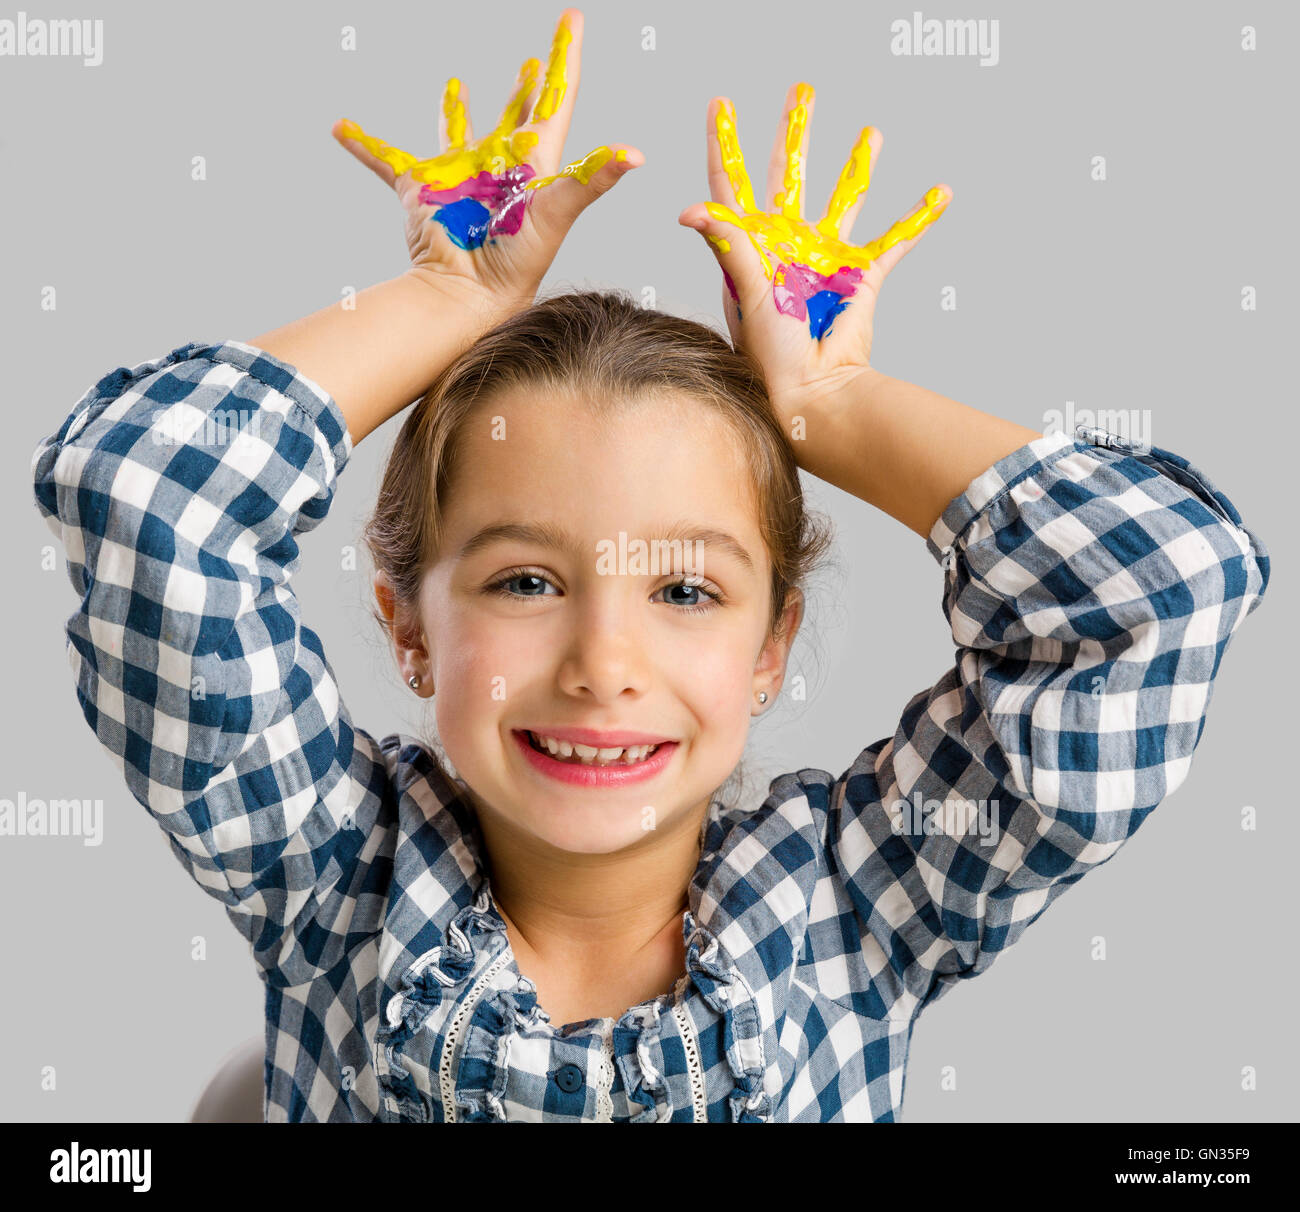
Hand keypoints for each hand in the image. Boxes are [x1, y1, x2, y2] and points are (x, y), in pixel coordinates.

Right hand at [333, 8, 641, 311]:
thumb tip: (635, 154)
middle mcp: (498, 163)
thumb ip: (592, 178)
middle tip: (534, 60)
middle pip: (517, 114)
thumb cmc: (516, 259)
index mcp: (534, 161)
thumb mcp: (557, 212)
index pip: (555, 98)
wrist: (468, 293)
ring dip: (459, 109)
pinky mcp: (420, 189)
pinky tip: (342, 128)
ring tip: (456, 83)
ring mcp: (460, 175)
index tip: (573, 20)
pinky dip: (363, 145)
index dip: (565, 57)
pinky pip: (385, 158)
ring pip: (459, 130)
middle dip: (527, 86)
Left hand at [678, 84, 949, 425]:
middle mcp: (787, 246)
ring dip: (858, 165)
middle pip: (788, 175)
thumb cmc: (770, 352)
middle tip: (803, 91)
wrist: (812, 391)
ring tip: (871, 132)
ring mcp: (825, 259)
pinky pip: (895, 242)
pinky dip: (919, 220)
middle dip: (794, 133)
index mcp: (750, 247)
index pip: (733, 185)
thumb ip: (729, 245)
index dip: (726, 145)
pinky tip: (940, 194)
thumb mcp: (745, 291)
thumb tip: (690, 210)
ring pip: (845, 198)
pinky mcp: (861, 277)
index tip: (721, 105)